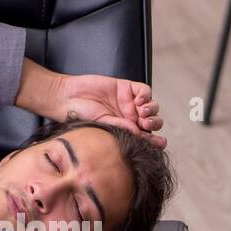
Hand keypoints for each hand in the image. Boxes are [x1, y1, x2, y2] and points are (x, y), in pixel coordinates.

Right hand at [15, 59, 165, 147]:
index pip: (146, 137)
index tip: (161, 143)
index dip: (156, 140)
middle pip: (153, 122)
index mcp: (126, 132)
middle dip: (154, 123)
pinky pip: (144, 91)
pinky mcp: (127, 87)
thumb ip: (121, 128)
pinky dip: (145, 95)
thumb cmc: (81, 117)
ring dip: (151, 110)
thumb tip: (140, 133)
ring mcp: (130, 102)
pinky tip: (138, 100)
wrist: (69, 98)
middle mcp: (130, 118)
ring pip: (151, 107)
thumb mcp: (103, 126)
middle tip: (145, 124)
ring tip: (141, 112)